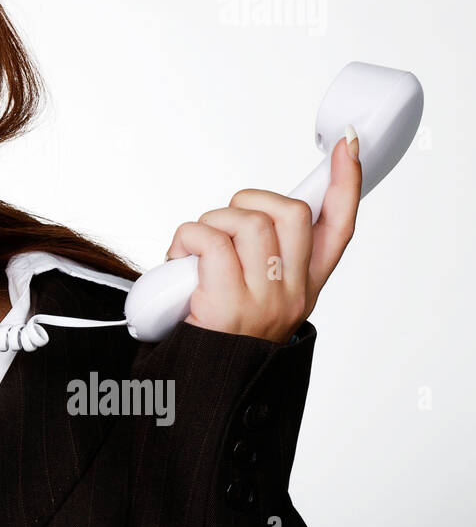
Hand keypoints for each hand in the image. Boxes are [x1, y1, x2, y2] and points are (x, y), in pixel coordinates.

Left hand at [164, 128, 361, 343]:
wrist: (198, 381)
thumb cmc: (217, 330)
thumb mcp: (252, 291)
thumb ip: (261, 255)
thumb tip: (250, 212)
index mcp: (303, 285)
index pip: (339, 228)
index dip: (346, 183)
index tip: (348, 146)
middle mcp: (292, 292)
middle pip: (292, 213)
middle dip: (248, 200)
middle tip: (220, 225)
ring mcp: (266, 298)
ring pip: (249, 221)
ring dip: (210, 222)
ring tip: (194, 249)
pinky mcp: (230, 302)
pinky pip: (209, 240)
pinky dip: (185, 239)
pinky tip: (178, 261)